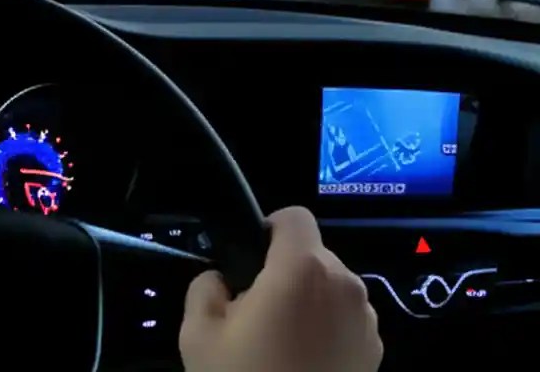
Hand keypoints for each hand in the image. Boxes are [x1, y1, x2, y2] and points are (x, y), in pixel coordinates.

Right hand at [179, 206, 382, 371]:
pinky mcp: (376, 349)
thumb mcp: (198, 334)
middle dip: (284, 272)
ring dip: (307, 301)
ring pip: (330, 288)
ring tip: (279, 341)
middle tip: (254, 312)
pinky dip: (325, 328)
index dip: (268, 228)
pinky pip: (345, 319)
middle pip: (312, 255)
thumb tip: (221, 280)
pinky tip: (302, 360)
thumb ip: (205, 288)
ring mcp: (366, 319)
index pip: (293, 217)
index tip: (251, 258)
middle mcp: (344, 284)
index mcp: (301, 269)